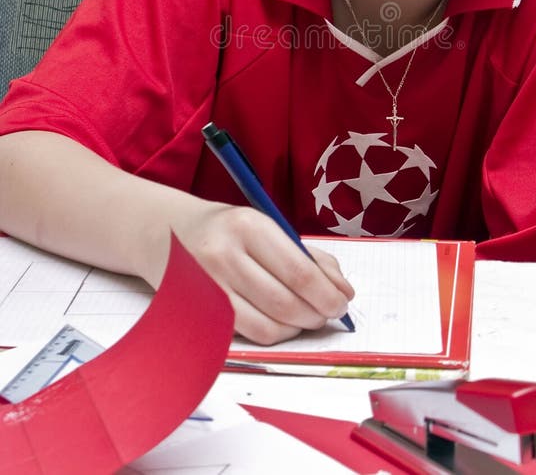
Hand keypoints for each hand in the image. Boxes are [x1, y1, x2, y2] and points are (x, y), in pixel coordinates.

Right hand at [174, 203, 354, 344]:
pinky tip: (281, 322)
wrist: (166, 233)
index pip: (298, 270)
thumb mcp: (265, 226)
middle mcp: (224, 255)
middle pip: (285, 302)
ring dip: (297, 328)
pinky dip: (274, 334)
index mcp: (248, 226)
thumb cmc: (226, 230)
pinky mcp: (199, 314)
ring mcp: (207, 288)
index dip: (327, 293)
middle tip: (328, 313)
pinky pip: (248, 335)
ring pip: (268, 326)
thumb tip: (342, 290)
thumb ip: (307, 255)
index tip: (343, 301)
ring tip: (306, 317)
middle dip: (317, 314)